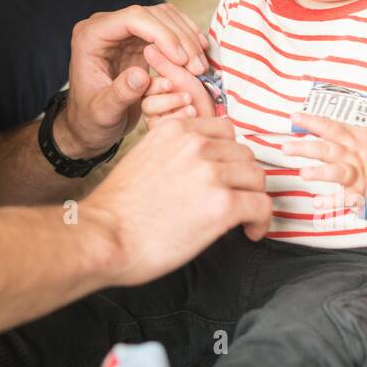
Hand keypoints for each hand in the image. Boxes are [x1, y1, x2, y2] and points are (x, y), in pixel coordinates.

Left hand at [56, 3, 210, 156]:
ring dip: (187, 38)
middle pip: (152, 14)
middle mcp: (107, 26)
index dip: (162, 34)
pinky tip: (198, 57)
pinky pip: (168, 28)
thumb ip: (120, 94)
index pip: (132, 18)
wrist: (90, 124)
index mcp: (90, 36)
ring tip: (200, 66)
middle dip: (179, 38)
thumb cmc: (91, 119)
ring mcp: (124, 30)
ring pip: (164, 17)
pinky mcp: (139, 39)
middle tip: (197, 67)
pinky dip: (186, 40)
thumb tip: (141, 75)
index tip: (181, 60)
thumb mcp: (103, 113)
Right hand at [83, 117, 272, 284]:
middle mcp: (196, 145)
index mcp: (175, 130)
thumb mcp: (142, 158)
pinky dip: (261, 221)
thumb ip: (172, 153)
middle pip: (243, 154)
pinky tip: (250, 232)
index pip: (224, 130)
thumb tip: (196, 168)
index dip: (229, 155)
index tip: (227, 174)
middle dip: (242, 178)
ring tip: (245, 218)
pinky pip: (261, 205)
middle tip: (237, 199)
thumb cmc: (116, 209)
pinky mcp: (223, 204)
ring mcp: (211, 173)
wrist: (105, 236)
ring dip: (253, 197)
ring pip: (257, 177)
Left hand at [281, 113, 366, 212]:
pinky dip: (332, 201)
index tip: (294, 117)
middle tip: (285, 148)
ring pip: (339, 172)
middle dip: (306, 148)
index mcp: (352, 138)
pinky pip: (346, 198)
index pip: (330, 126)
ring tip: (303, 174)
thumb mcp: (357, 137)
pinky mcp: (362, 192)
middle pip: (329, 149)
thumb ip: (332, 132)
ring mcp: (359, 173)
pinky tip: (317, 202)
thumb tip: (299, 122)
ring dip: (320, 173)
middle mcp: (354, 154)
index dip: (312, 121)